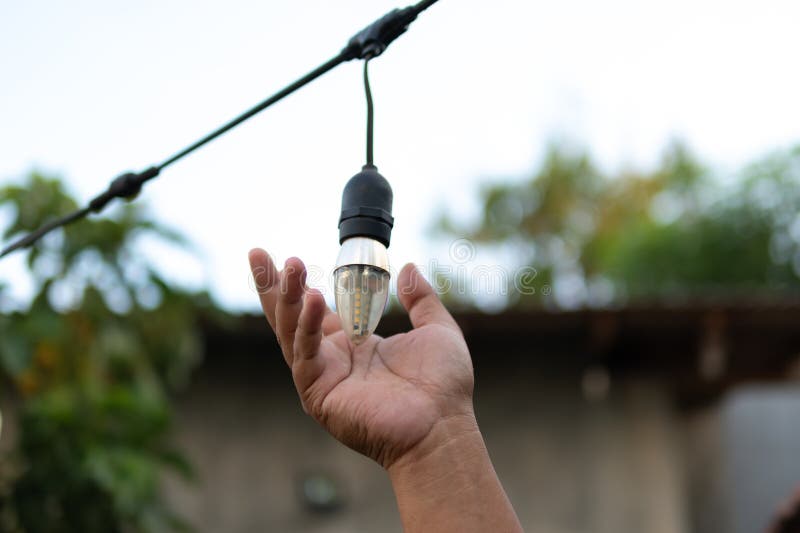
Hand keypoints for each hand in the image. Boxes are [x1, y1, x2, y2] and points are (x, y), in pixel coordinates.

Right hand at [248, 249, 474, 468]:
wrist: (443, 424)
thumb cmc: (443, 386)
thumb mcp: (436, 329)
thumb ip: (420, 299)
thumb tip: (409, 267)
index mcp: (353, 344)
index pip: (314, 308)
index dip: (297, 284)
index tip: (283, 256)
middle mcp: (332, 358)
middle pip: (290, 317)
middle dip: (272, 286)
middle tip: (257, 253)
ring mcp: (323, 376)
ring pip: (291, 332)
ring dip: (286, 297)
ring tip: (290, 265)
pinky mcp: (319, 393)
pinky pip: (306, 354)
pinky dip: (306, 326)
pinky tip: (313, 299)